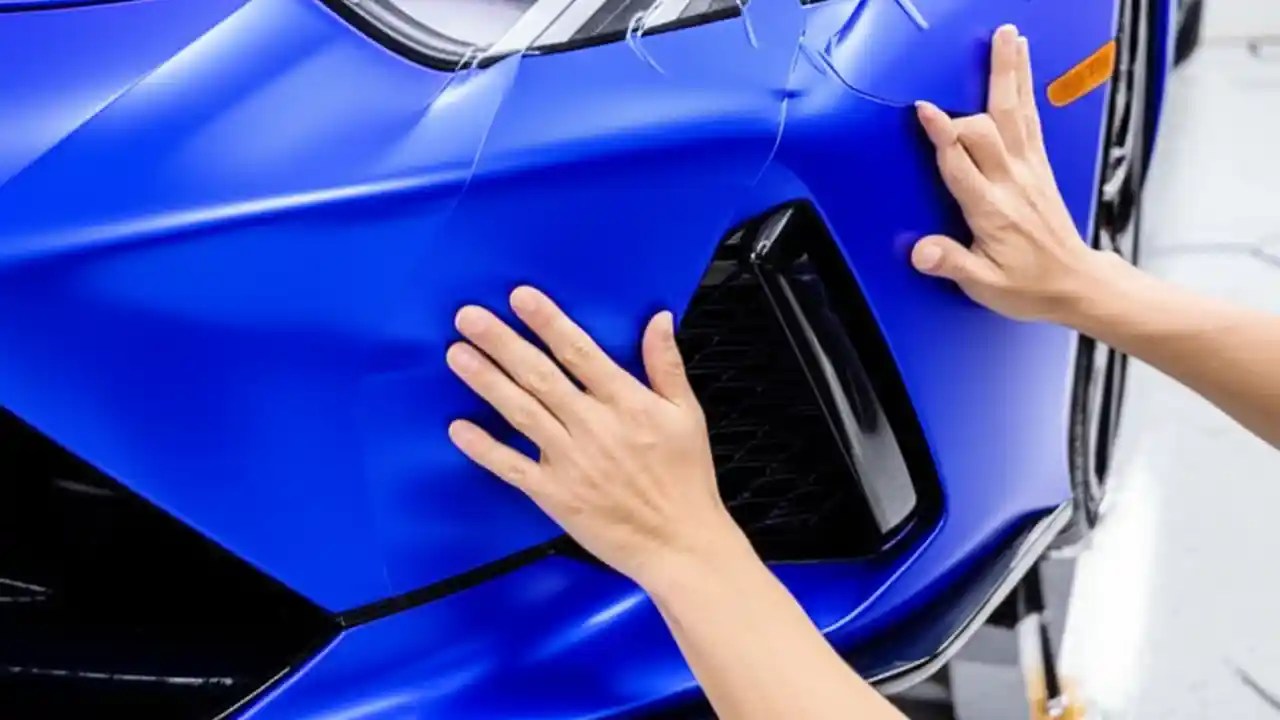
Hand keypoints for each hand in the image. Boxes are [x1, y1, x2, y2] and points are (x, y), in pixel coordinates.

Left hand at [446, 286, 742, 588]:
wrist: (680, 544)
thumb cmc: (686, 480)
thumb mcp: (688, 415)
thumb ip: (667, 365)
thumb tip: (658, 319)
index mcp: (627, 403)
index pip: (580, 352)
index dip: (548, 322)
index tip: (520, 297)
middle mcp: (593, 428)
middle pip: (540, 376)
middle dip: (502, 343)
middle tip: (469, 317)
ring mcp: (570, 462)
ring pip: (521, 413)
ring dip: (487, 382)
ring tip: (458, 355)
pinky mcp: (555, 495)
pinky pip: (512, 467)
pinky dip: (484, 449)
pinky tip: (458, 428)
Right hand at [911, 24, 1103, 322]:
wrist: (1074, 284)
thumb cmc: (1026, 286)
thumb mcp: (983, 285)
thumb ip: (950, 263)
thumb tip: (920, 251)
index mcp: (991, 210)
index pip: (960, 164)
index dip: (942, 136)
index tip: (924, 110)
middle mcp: (1011, 182)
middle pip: (990, 126)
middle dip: (982, 87)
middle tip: (980, 45)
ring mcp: (1028, 170)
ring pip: (1016, 112)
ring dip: (1011, 72)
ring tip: (1008, 37)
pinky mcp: (1039, 166)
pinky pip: (1030, 119)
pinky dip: (1024, 88)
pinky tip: (1020, 67)